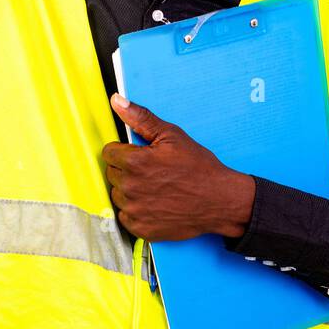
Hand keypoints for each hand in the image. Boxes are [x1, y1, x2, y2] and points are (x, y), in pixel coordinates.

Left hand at [103, 93, 255, 241]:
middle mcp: (130, 187)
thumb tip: (117, 101)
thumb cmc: (198, 167)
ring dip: (130, 190)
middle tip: (152, 171)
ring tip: (154, 187)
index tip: (140, 155)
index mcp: (134, 162)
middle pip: (112, 173)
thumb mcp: (171, 135)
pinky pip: (125, 215)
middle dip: (127, 169)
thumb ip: (140, 118)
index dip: (124, 151)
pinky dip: (136, 210)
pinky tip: (154, 203)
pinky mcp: (140, 228)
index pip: (108, 153)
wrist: (219, 200)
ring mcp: (134, 210)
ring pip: (117, 194)